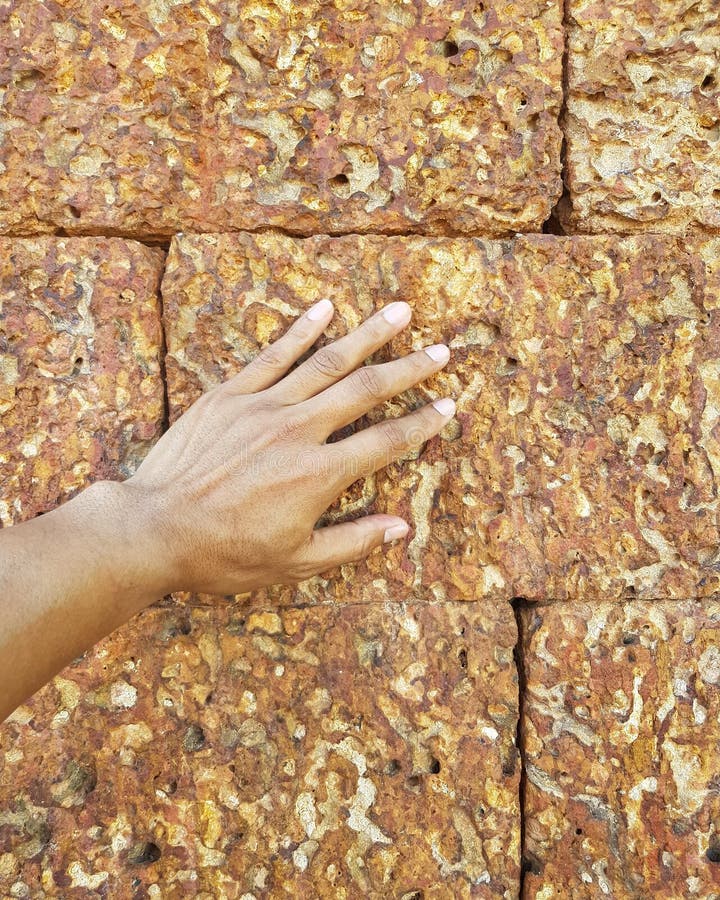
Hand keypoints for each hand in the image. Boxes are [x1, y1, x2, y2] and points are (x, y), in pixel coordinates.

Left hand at [123, 298, 454, 594]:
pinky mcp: (230, 395)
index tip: (449, 405)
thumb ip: (352, 542)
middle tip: (442, 350)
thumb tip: (401, 528)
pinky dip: (301, 330)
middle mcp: (299, 431)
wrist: (153, 530)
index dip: (423, 423)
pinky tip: (326, 308)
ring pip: (326, 362)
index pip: (386, 442)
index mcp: (319, 475)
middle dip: (408, 369)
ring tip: (400, 313)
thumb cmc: (224, 554)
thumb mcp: (295, 561)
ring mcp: (263, 407)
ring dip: (367, 336)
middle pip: (366, 390)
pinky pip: (273, 356)